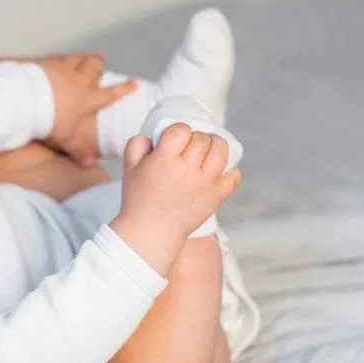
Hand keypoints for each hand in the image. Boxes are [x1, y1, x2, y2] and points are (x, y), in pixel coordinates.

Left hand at [0, 52, 136, 167]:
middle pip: (93, 67)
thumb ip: (78, 151)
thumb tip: (89, 164)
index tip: (135, 82)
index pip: (111, 94)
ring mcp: (63, 69)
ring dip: (81, 57)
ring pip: (76, 58)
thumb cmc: (48, 122)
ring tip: (83, 56)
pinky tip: (56, 58)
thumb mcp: (65, 140)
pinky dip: (59, 58)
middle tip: (102, 56)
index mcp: (87, 100)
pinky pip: (56, 58)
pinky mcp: (47, 64)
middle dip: (99, 61)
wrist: (26, 101)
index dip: (125, 89)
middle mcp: (79, 81)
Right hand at [111, 124, 241, 274]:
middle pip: (202, 139)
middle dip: (196, 138)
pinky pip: (234, 176)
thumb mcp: (129, 168)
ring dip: (216, 145)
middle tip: (189, 147)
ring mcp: (205, 184)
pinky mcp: (216, 197)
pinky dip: (230, 169)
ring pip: (221, 151)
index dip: (177, 131)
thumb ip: (138, 143)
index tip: (174, 140)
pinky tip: (217, 170)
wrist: (151, 232)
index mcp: (164, 161)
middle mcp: (187, 170)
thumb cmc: (139, 199)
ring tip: (208, 150)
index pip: (181, 130)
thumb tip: (154, 134)